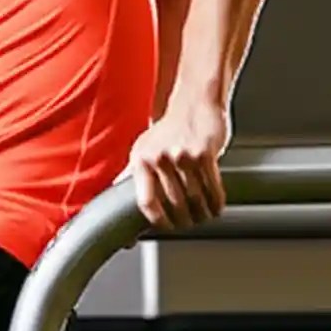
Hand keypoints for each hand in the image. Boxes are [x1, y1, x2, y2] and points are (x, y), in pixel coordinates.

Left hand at [129, 98, 230, 230]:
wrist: (194, 103)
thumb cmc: (168, 130)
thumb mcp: (143, 149)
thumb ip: (131, 173)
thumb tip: (113, 196)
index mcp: (140, 160)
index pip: (146, 201)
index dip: (157, 219)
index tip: (166, 226)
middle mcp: (159, 158)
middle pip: (174, 202)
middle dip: (184, 219)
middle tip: (188, 224)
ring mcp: (182, 155)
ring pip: (195, 197)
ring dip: (202, 213)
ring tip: (204, 217)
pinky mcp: (204, 152)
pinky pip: (213, 186)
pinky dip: (216, 201)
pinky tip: (216, 206)